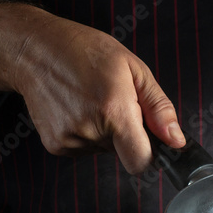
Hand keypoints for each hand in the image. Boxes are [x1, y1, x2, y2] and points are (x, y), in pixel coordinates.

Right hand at [0, 2, 183, 173]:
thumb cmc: (87, 52)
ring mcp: (69, 140)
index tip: (150, 139)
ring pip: (104, 150)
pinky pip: (84, 149)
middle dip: (126, 133)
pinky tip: (78, 108)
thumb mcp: (135, 70)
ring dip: (105, 132)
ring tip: (92, 101)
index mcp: (114, 110)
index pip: (140, 162)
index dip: (150, 154)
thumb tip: (176, 140)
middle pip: (124, 153)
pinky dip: (87, 134)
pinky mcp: (54, 145)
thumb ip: (159, 109)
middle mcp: (89, 130)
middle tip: (113, 101)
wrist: (36, 50)